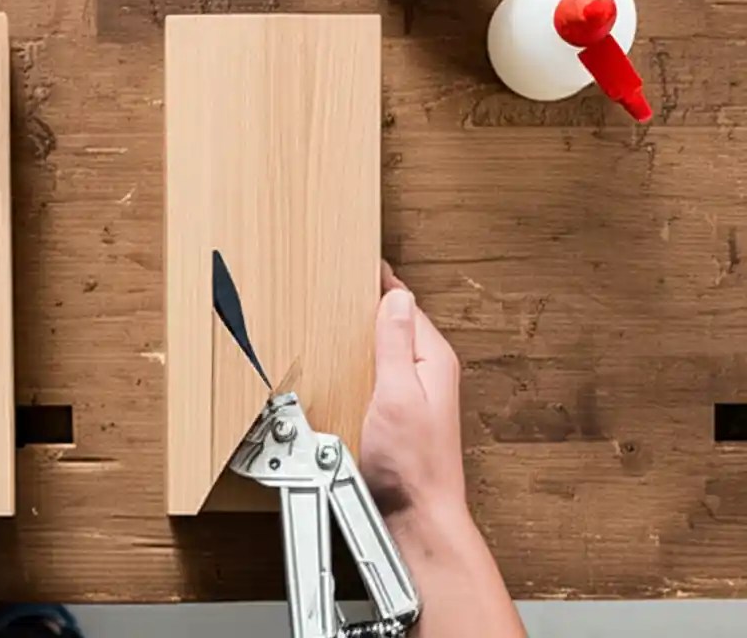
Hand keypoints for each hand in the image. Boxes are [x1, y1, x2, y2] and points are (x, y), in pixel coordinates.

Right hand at [360, 263, 465, 519]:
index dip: (383, 282)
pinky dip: (363, 361)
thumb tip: (396, 297)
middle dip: (373, 303)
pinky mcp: (399, 414)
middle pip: (397, 324)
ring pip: (387, 348)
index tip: (363, 260)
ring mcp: (415, 395)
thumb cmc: (412, 466)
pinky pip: (380, 373)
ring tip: (343, 313)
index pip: (406, 305)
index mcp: (433, 361)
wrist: (416, 517)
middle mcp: (428, 374)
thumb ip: (396, 343)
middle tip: (346, 279)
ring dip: (366, 332)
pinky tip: (345, 365)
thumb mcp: (398, 393)